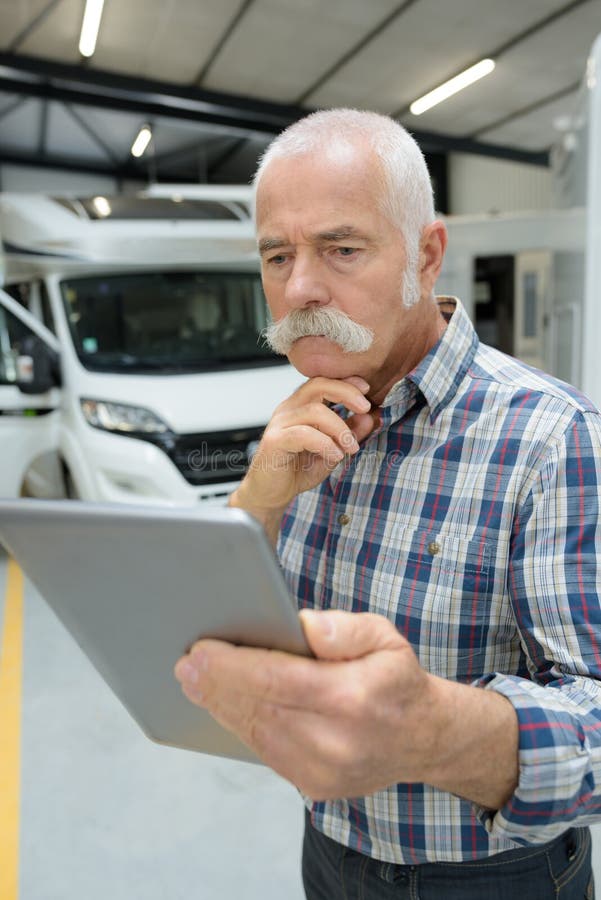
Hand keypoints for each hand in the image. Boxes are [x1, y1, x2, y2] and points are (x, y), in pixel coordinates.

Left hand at [174, 609, 442, 799]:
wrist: (423, 738)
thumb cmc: (396, 679)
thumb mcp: (385, 636)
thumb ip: (345, 628)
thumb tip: (304, 625)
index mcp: (354, 698)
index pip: (279, 681)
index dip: (233, 667)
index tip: (199, 652)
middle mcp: (337, 742)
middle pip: (259, 709)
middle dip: (216, 685)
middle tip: (185, 665)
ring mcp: (324, 771)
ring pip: (256, 734)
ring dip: (221, 706)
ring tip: (196, 680)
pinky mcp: (315, 785)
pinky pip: (265, 752)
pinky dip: (241, 724)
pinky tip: (224, 703)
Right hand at [230, 376, 377, 523]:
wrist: (271, 495)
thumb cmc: (297, 470)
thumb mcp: (332, 450)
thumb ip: (350, 433)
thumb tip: (370, 417)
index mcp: (300, 407)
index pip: (323, 382)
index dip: (346, 382)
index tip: (366, 389)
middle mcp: (288, 410)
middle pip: (318, 386)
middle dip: (346, 393)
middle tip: (365, 408)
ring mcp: (279, 424)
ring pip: (315, 411)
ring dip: (340, 428)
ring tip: (351, 448)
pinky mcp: (275, 441)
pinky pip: (304, 434)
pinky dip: (325, 444)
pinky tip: (335, 455)